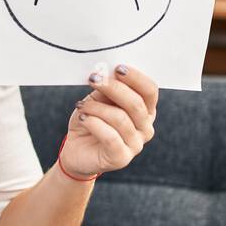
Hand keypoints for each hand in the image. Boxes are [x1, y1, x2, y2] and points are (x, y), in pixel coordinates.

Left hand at [59, 63, 158, 179]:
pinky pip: (110, 136)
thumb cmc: (90, 122)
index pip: (150, 91)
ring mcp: (136, 145)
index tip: (117, 68)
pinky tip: (83, 119)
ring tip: (80, 105)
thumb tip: (107, 73)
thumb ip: (106, 91)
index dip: (136, 78)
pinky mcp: (121, 158)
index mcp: (145, 111)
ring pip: (120, 118)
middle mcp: (145, 128)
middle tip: (94, 79)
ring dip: (96, 108)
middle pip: (136, 103)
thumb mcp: (97, 101)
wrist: (76, 152)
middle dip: (113, 88)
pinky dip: (93, 123)